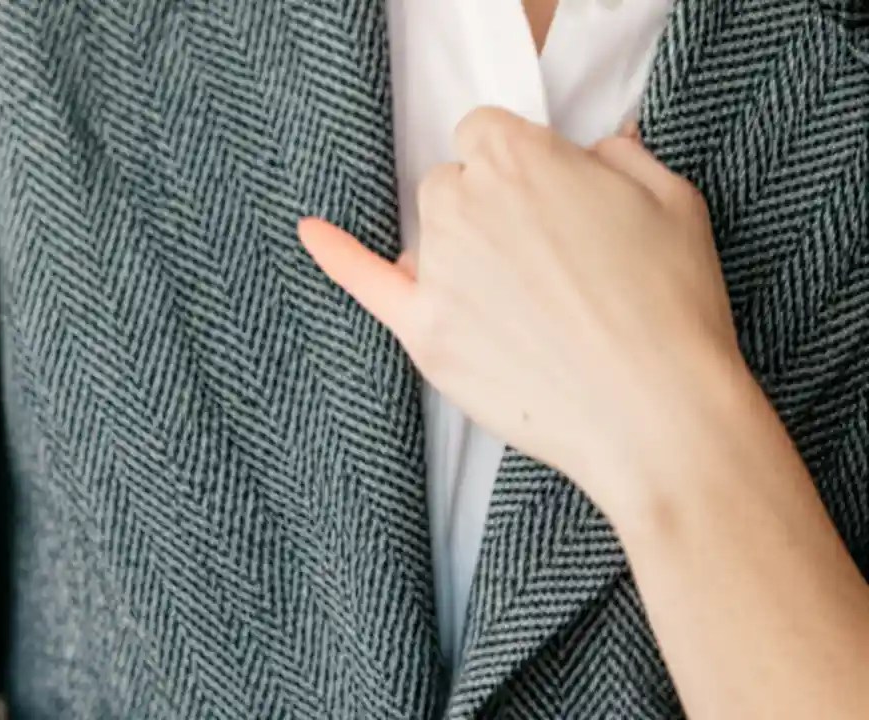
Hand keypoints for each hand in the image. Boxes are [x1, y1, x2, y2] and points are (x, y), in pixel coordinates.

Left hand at [298, 107, 746, 520]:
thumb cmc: (672, 308)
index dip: (516, 169)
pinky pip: (364, 282)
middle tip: (541, 263)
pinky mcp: (424, 333)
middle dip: (485, 212)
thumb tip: (592, 151)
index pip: (485, 135)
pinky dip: (335, 255)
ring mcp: (439, 270)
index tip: (543, 203)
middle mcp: (467, 203)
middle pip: (449, 185)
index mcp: (522, 158)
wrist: (655, 414)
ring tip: (520, 304)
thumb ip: (618, 157)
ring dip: (455, 254)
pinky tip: (310, 232)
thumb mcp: (673, 202)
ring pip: (424, 238)